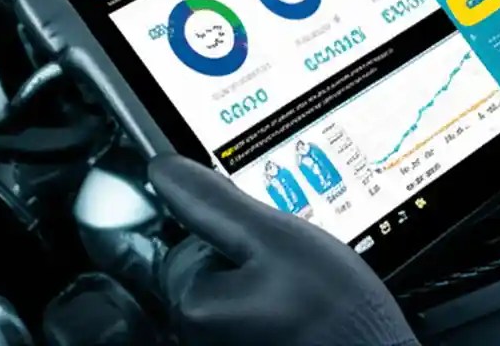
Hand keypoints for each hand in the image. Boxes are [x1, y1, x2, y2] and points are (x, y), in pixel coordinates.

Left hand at [148, 154, 417, 345]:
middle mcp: (198, 333)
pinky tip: (304, 312)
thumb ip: (214, 203)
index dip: (236, 228)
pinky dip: (277, 307)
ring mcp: (224, 344)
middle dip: (250, 258)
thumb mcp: (275, 237)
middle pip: (210, 267)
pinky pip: (254, 313)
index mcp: (193, 303)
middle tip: (293, 268)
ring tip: (304, 292)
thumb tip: (165, 171)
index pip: (190, 239)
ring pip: (236, 289)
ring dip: (266, 281)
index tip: (269, 244)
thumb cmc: (334, 314)